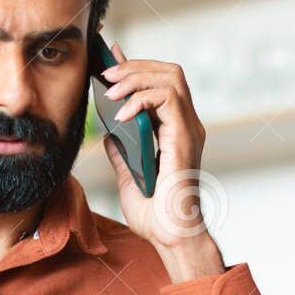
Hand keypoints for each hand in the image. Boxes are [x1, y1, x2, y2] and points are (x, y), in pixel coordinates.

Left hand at [98, 40, 222, 281]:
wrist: (170, 236)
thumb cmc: (155, 216)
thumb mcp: (129, 179)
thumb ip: (122, 154)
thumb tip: (108, 136)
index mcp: (176, 132)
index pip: (160, 84)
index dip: (136, 67)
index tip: (109, 58)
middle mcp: (187, 125)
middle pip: (169, 72)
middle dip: (135, 66)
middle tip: (105, 74)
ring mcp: (189, 129)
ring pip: (171, 77)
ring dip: (136, 77)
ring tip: (110, 90)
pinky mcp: (185, 137)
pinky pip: (168, 99)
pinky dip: (141, 99)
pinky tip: (120, 115)